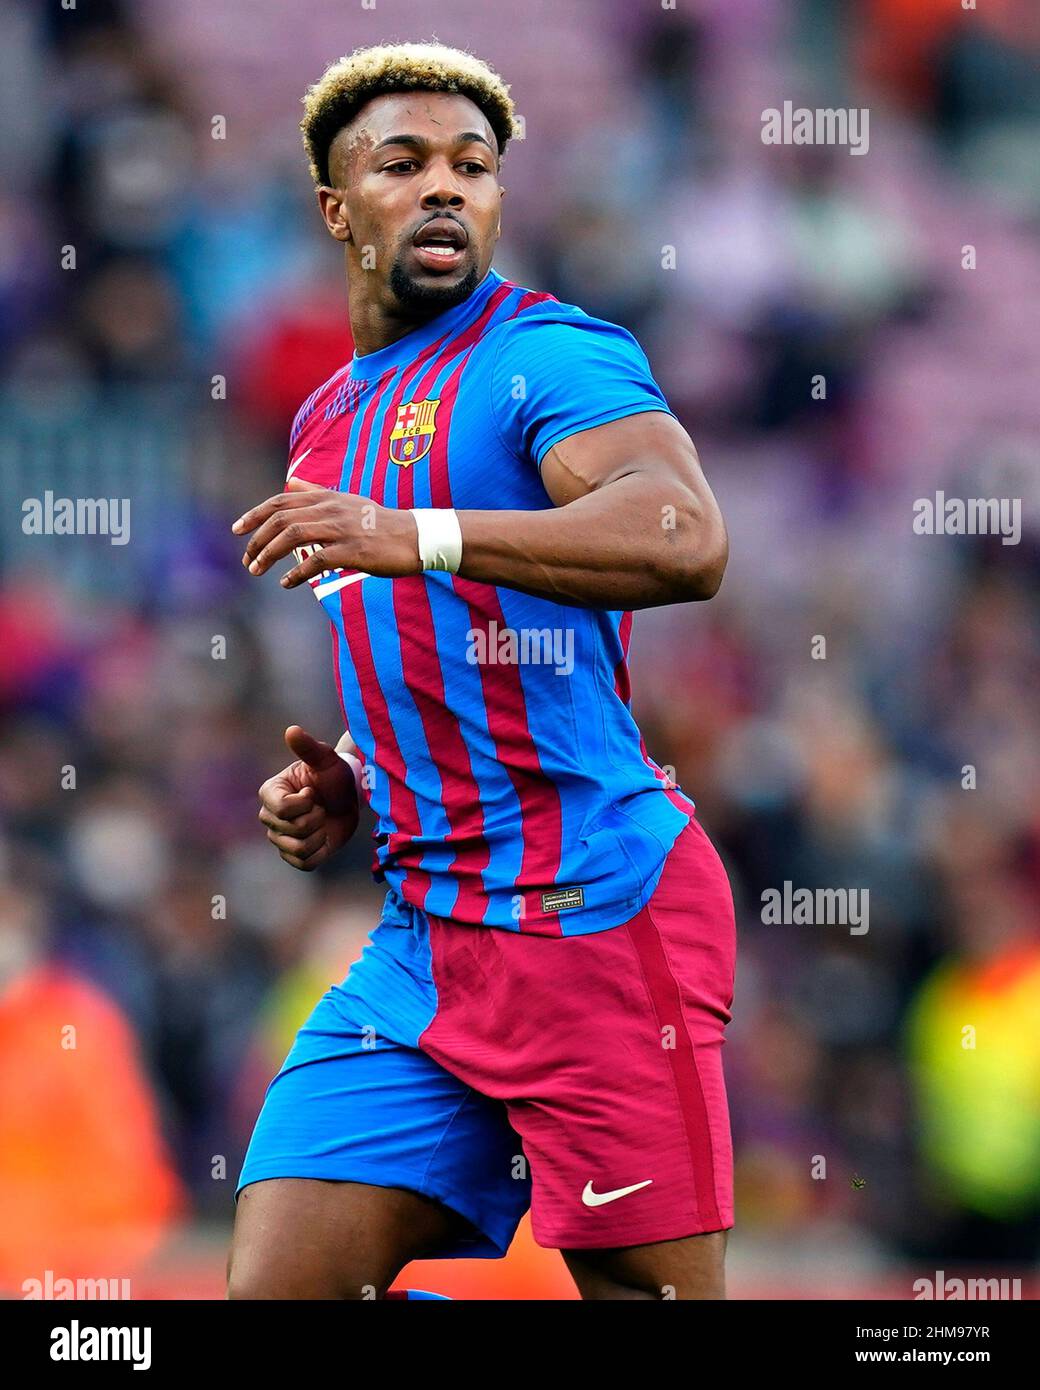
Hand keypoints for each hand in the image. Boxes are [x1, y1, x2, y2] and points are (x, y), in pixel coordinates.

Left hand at [232, 479, 420, 587]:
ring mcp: (341, 529)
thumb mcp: (346, 500)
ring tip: (257, 571)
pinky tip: (286, 583)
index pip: (280, 501)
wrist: (415, 537)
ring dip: (269, 555)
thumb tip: (291, 482)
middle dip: (257, 539)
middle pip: (281, 519)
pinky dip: (296, 573)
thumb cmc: (379, 522)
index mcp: (327, 497)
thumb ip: (315, 492)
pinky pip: (316, 560)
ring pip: (293, 536)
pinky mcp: (352, 551)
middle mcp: (330, 509)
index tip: (236, 530)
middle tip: (246, 560)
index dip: (254, 514)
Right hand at [257, 725, 359, 870]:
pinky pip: (304, 863)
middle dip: (316, 818)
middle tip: (321, 806)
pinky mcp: (294, 856)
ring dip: (319, 835)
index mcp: (270, 793)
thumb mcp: (324, 759)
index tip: (313, 792)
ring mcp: (280, 838)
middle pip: (293, 830)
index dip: (305, 803)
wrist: (347, 797)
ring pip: (298, 848)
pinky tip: (323, 837)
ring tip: (322, 821)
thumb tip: (292, 730)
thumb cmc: (333, 774)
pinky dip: (319, 852)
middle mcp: (269, 817)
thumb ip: (308, 748)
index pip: (283, 809)